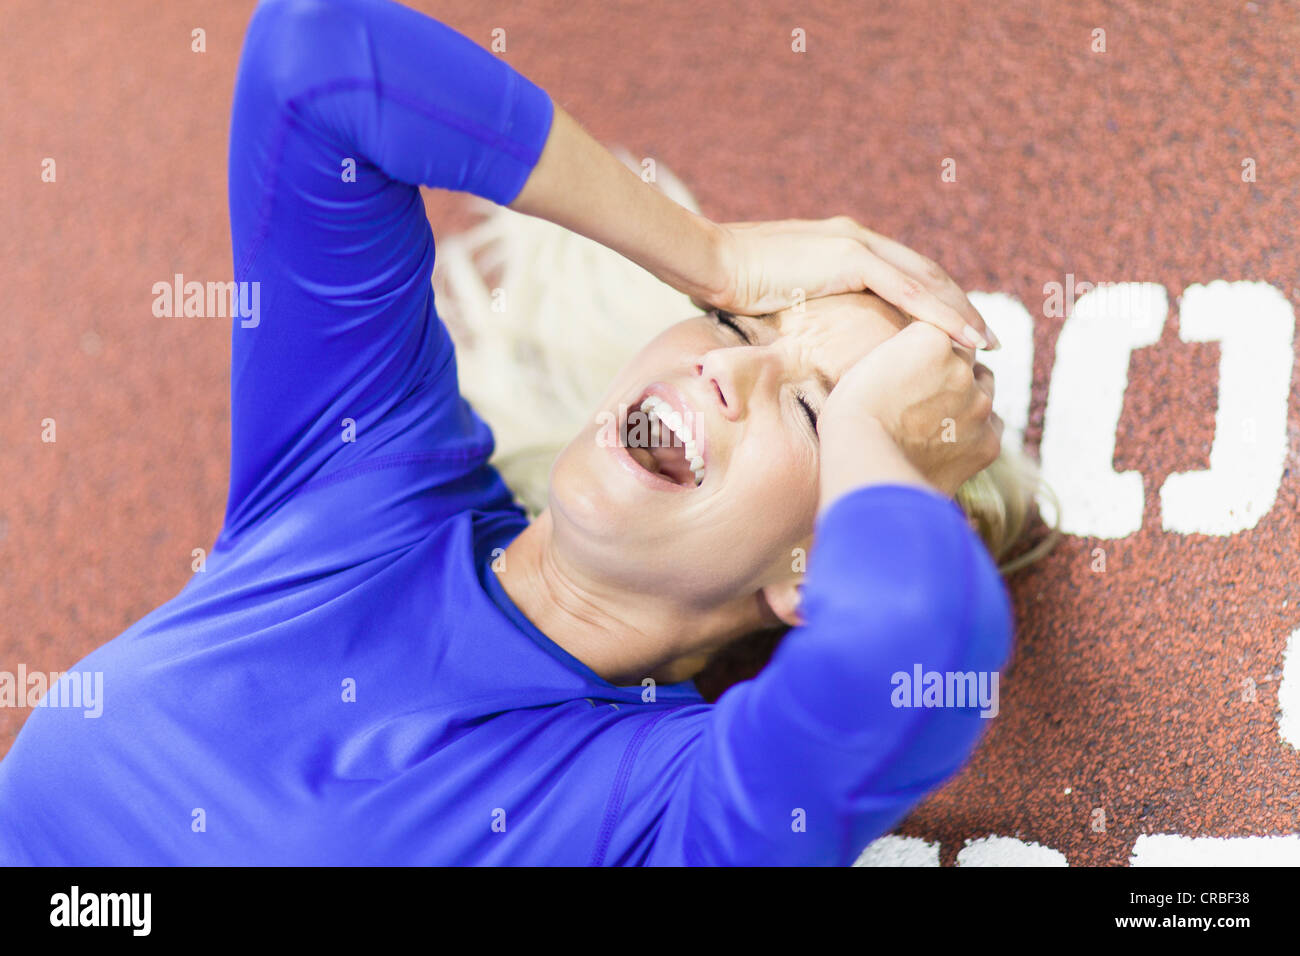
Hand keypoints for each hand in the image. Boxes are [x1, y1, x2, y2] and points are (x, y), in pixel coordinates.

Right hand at [698, 217, 999, 350]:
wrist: (709, 261)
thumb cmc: (731, 286)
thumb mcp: (779, 298)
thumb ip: (805, 306)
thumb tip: (807, 338)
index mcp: (843, 246)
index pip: (904, 273)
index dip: (934, 300)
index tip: (955, 330)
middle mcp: (858, 238)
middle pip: (926, 273)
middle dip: (958, 307)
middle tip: (986, 340)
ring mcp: (855, 244)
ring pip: (925, 280)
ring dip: (959, 313)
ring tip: (985, 344)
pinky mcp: (849, 257)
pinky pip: (907, 288)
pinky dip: (938, 313)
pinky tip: (961, 336)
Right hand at [817, 323, 1002, 499]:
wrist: (862, 465)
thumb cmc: (850, 417)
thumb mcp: (868, 366)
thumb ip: (903, 356)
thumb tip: (917, 364)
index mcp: (931, 338)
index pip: (941, 331)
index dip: (925, 350)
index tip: (912, 365)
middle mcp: (962, 366)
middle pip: (967, 358)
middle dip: (950, 370)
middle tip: (923, 393)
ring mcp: (980, 405)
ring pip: (985, 390)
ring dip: (967, 398)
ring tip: (936, 419)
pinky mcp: (987, 442)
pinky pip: (993, 427)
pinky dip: (975, 432)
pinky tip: (950, 442)